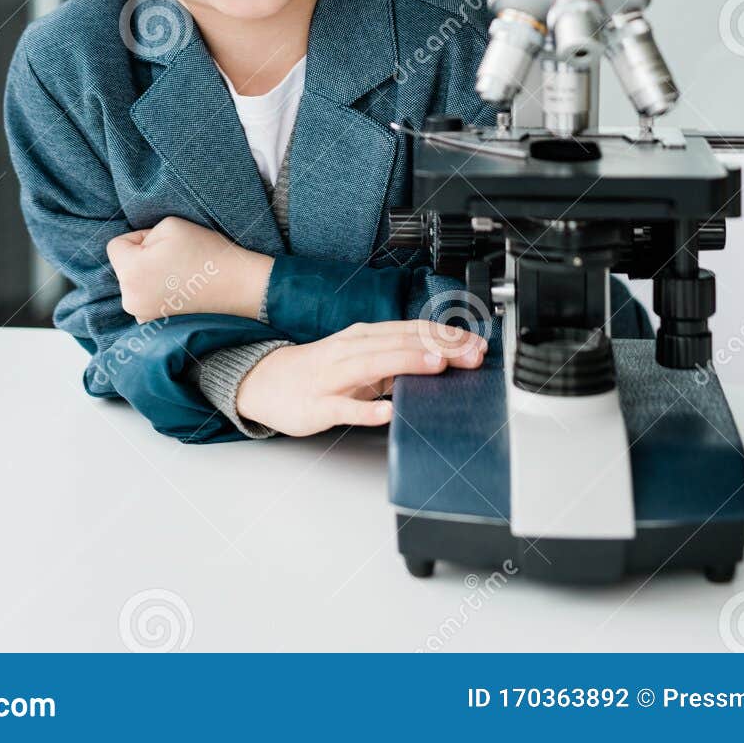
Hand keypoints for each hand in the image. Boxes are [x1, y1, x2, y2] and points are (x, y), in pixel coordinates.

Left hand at [105, 217, 272, 323]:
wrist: (238, 286)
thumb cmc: (206, 252)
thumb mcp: (169, 225)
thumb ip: (143, 235)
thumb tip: (137, 251)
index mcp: (130, 273)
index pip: (116, 245)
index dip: (139, 237)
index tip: (165, 244)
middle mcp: (130, 300)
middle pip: (125, 266)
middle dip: (143, 258)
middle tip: (175, 259)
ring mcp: (142, 317)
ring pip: (135, 283)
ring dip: (150, 276)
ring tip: (180, 275)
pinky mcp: (156, 326)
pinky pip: (146, 299)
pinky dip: (159, 293)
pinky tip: (181, 290)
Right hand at [235, 318, 487, 436]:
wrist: (268, 382)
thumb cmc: (319, 371)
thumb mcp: (361, 359)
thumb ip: (396, 360)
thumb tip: (438, 360)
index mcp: (365, 337)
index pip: (411, 331)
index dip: (445, 336)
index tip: (475, 346)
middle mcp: (352, 349)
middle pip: (399, 343)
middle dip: (438, 347)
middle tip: (472, 355)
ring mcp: (334, 376)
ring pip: (374, 364)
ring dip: (407, 363)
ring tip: (437, 366)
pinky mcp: (318, 404)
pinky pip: (344, 407)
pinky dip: (366, 410)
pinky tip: (386, 413)